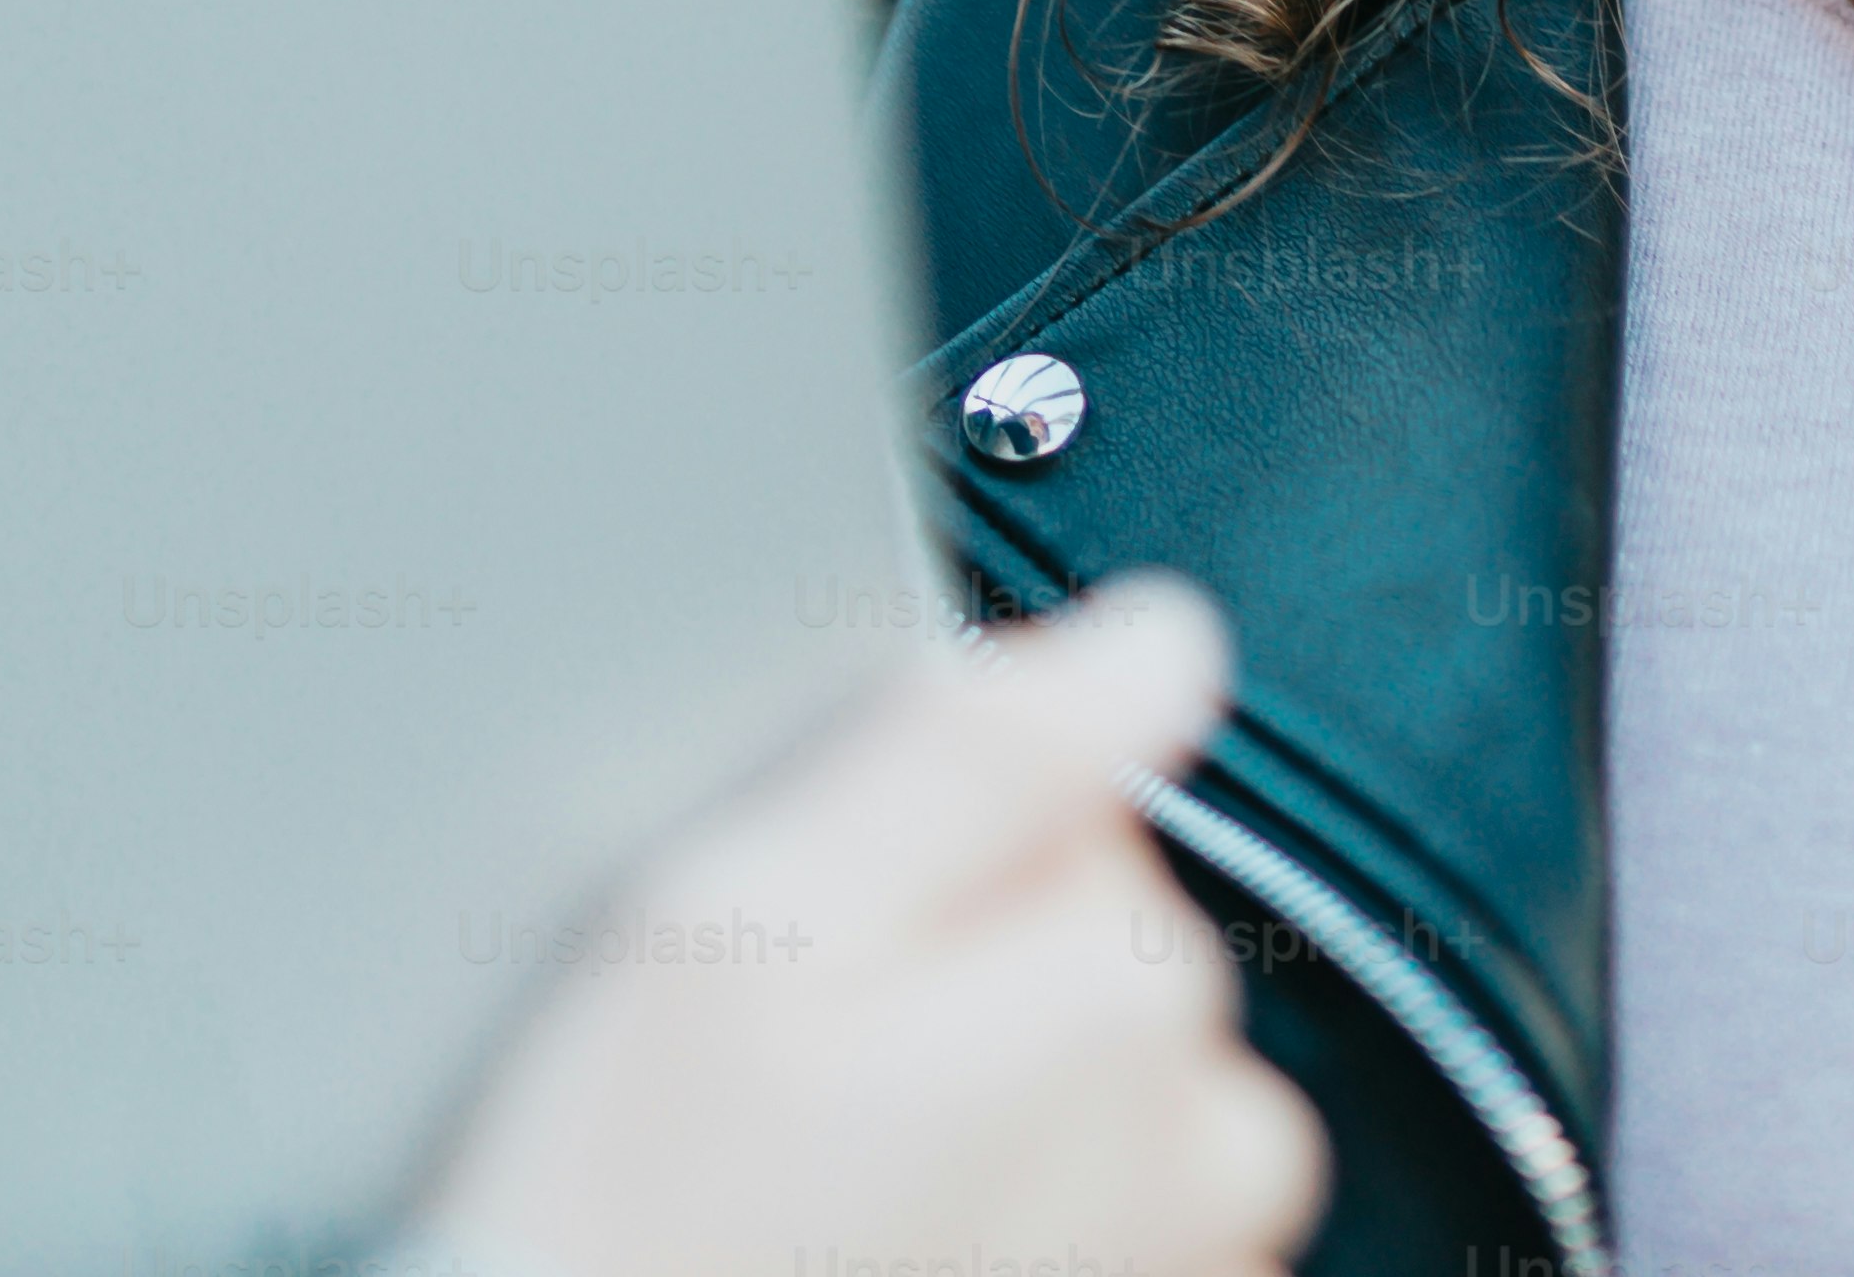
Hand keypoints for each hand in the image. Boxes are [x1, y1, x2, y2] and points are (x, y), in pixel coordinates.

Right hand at [399, 570, 1325, 1276]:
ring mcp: (1200, 1259)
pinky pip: (1114, 1220)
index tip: (815, 943)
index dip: (917, 851)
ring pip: (1108, 1089)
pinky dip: (1021, 1218)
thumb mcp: (753, 917)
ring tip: (838, 1175)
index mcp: (1128, 990)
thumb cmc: (643, 1214)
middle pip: (1095, 947)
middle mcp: (1211, 1137)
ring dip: (998, 1102)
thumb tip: (1162, 637)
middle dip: (964, 976)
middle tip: (801, 1072)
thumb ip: (979, 751)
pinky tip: (892, 1240)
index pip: (1075, 805)